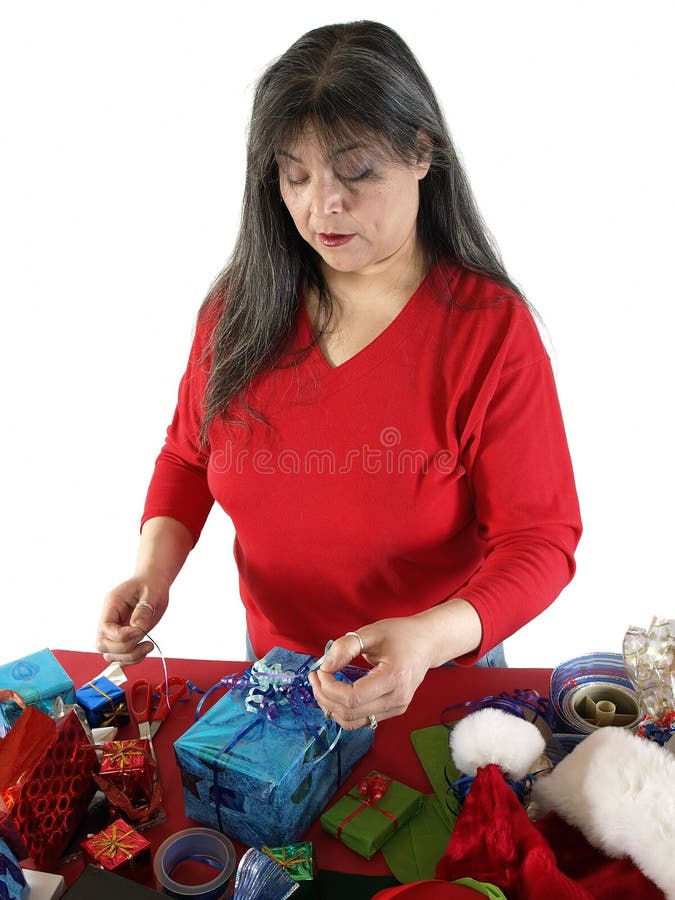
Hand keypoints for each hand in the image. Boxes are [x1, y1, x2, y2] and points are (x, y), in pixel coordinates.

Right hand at [96, 576, 167, 664]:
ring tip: (149, 645)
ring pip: (110, 655)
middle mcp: (110, 619)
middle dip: (124, 648)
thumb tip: (138, 629)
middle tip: (146, 640)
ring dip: (129, 656)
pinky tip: (146, 649)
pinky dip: (132, 659)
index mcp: (111, 605)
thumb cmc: (151, 584)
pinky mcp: (124, 639)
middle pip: (102, 645)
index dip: (122, 636)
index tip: (141, 631)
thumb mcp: (152, 592)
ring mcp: (115, 631)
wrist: (153, 583)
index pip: (105, 628)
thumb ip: (144, 610)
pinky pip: (121, 657)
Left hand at [308, 616, 434, 729]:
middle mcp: (397, 700)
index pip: (353, 698)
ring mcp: (396, 708)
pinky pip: (361, 720)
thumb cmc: (401, 634)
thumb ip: (346, 647)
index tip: (320, 670)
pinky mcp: (392, 711)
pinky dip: (343, 710)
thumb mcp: (372, 632)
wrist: (427, 643)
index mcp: (394, 679)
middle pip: (350, 713)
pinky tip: (335, 694)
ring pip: (353, 722)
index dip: (329, 687)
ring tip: (321, 686)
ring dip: (331, 707)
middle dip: (325, 697)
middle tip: (314, 677)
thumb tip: (325, 666)